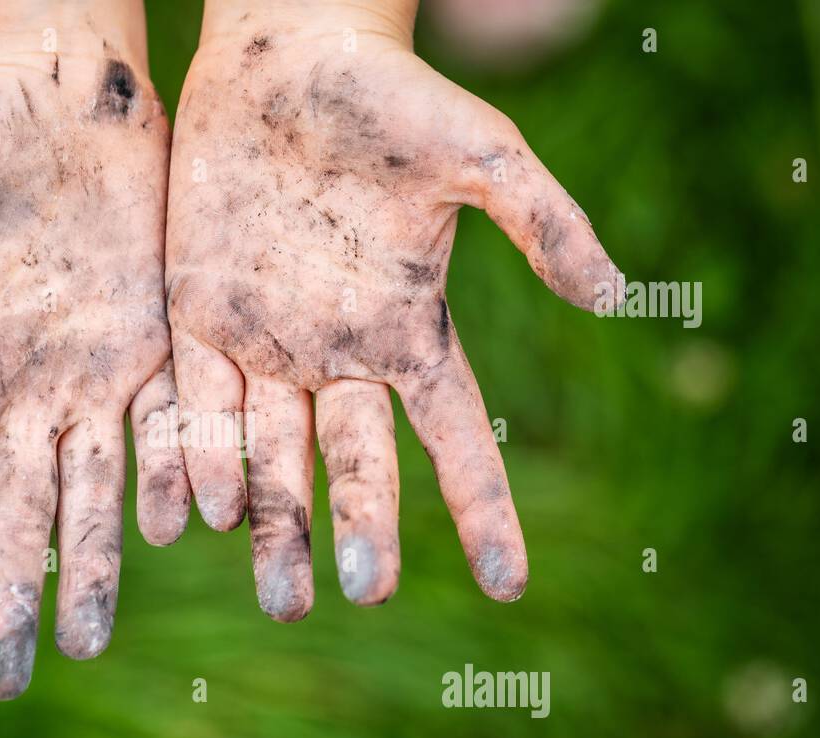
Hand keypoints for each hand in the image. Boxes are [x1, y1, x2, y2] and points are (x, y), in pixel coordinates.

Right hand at [0, 1, 187, 698]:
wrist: (62, 100)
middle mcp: (26, 391)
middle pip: (15, 511)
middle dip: (9, 595)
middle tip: (2, 684)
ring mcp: (96, 375)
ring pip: (92, 489)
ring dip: (91, 564)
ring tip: (85, 644)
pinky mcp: (158, 345)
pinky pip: (167, 424)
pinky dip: (168, 474)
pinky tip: (172, 531)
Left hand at [165, 0, 621, 617]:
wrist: (285, 57)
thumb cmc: (394, 98)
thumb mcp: (482, 154)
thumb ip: (543, 222)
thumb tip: (619, 294)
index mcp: (411, 331)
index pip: (457, 439)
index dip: (485, 509)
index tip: (510, 584)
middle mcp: (339, 355)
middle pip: (356, 465)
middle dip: (362, 527)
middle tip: (365, 592)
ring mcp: (267, 343)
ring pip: (272, 455)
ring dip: (275, 524)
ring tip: (281, 597)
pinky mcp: (201, 318)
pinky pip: (200, 405)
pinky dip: (203, 458)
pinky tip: (203, 515)